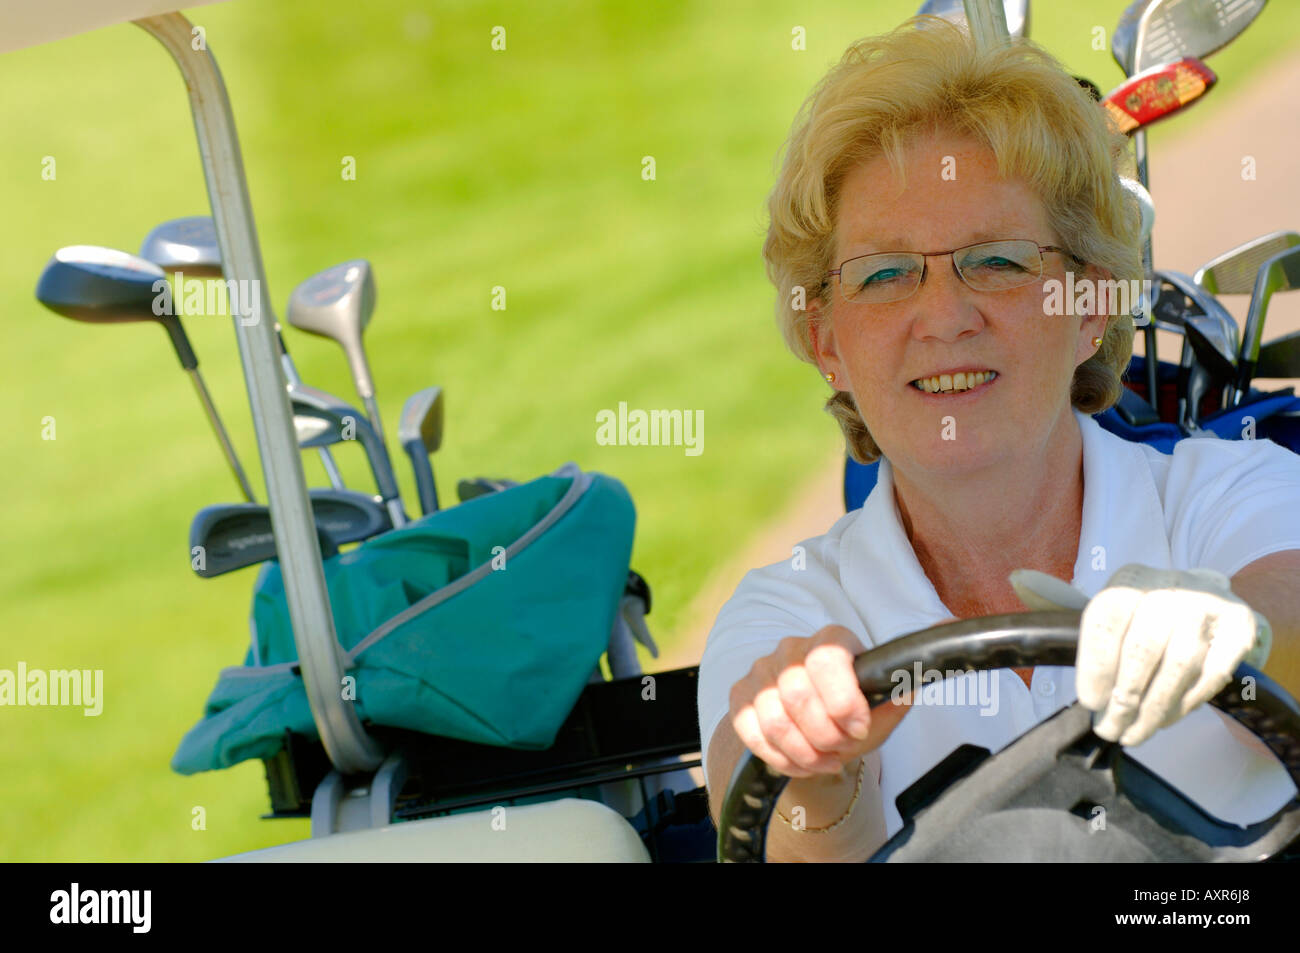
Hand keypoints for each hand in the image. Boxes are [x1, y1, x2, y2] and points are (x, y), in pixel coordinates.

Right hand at [729, 625, 908, 777]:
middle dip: (825, 735)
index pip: (826, 658)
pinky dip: (779, 758)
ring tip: (825, 761)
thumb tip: (907, 683)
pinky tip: (801, 764)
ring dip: (804, 753)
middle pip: (797, 694)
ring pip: (773, 719)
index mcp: (831, 640)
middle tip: (843, 749)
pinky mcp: (740, 696)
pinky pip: (750, 732)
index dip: (843, 701)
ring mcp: (761, 671)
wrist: (821, 723)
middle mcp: (792, 648)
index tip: (859, 728)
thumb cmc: (856, 710)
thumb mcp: (885, 704)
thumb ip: (899, 693)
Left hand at [1010, 564, 1271, 745]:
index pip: (1107, 619)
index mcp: (1129, 577)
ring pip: (1178, 666)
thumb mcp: (1108, 605)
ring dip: (1154, 709)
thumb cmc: (1145, 613)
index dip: (1095, 666)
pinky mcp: (1239, 626)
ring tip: (1134, 734)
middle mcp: (1171, 584)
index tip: (1089, 703)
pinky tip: (1168, 718)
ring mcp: (1208, 603)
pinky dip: (1187, 702)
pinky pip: (1211, 675)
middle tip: (1110, 730)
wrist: (1211, 601)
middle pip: (1142, 649)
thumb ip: (1061, 601)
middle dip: (1123, 699)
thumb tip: (1017, 579)